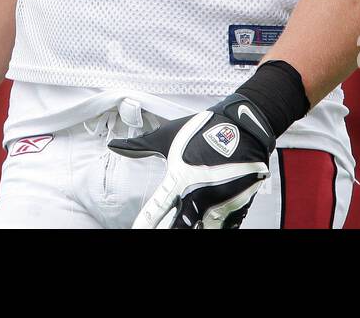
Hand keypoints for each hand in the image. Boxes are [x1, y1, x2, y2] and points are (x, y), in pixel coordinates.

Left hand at [108, 94, 273, 228]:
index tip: (135, 232)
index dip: (144, 226)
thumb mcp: (168, 136)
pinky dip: (215, 225)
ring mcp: (220, 204)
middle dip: (172, 229)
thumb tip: (114, 145)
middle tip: (167, 226)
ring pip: (205, 230)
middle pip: (179, 228)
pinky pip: (225, 226)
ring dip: (196, 227)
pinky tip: (209, 220)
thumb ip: (140, 146)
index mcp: (178, 180)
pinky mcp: (238, 207)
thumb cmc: (206, 129)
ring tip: (191, 220)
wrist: (245, 126)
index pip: (155, 212)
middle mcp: (198, 196)